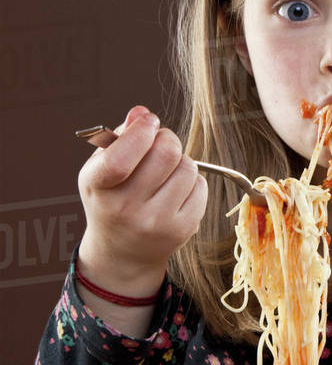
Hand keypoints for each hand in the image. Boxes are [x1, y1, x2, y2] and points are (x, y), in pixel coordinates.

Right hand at [78, 104, 206, 292]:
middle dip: (167, 139)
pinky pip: (201, 186)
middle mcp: (125, 208)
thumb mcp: (102, 168)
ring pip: (187, 167)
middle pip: (166, 152)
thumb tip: (142, 113)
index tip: (150, 122)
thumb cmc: (112, 199)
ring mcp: (156, 222)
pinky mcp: (182, 229)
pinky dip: (191, 181)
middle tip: (160, 144)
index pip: (120, 157)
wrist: (123, 251)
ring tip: (165, 173)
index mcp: (98, 186)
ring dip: (180, 161)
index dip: (141, 131)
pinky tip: (175, 191)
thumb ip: (120, 137)